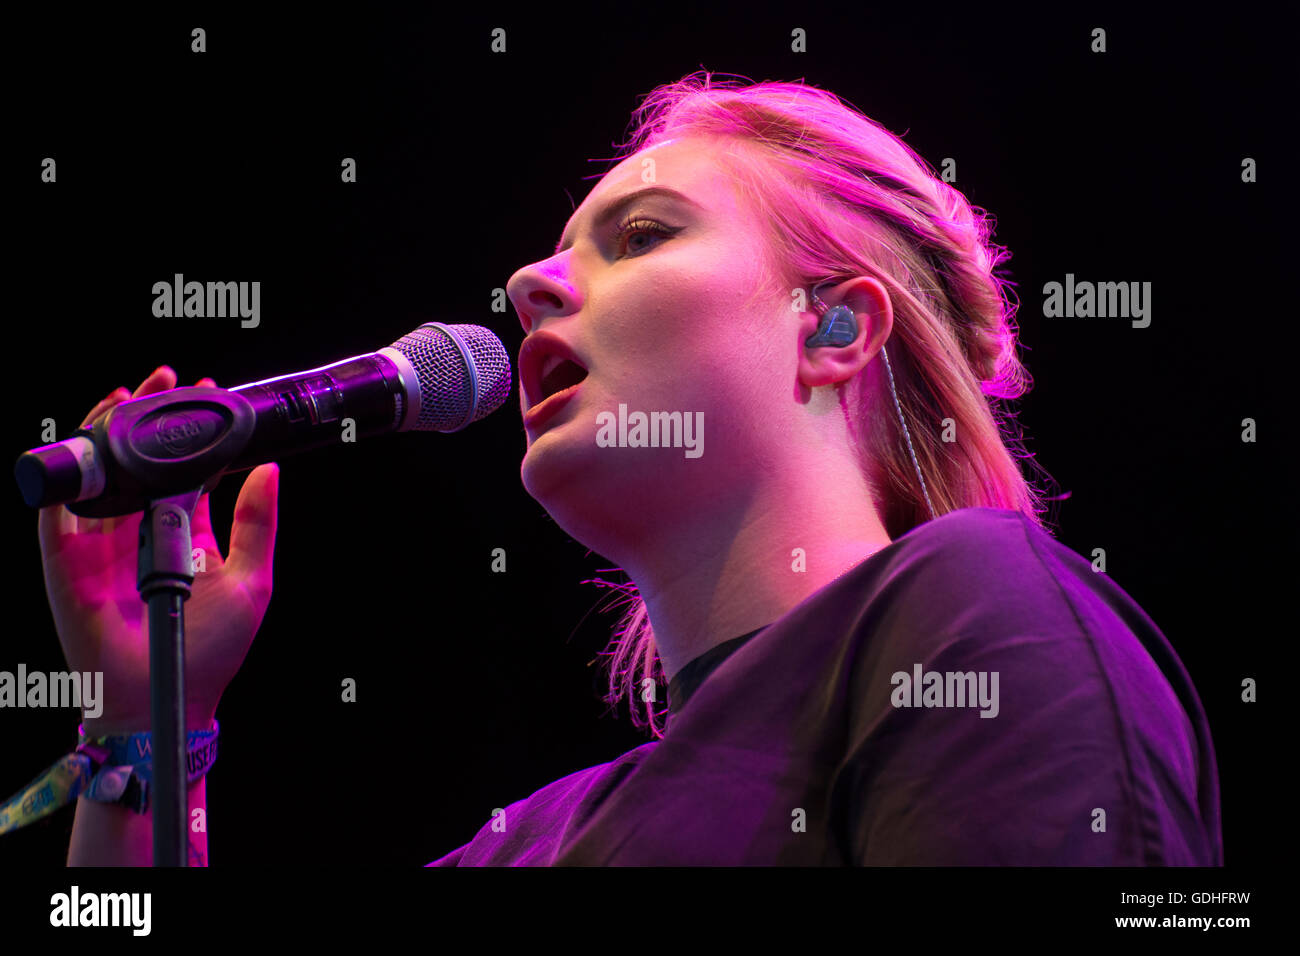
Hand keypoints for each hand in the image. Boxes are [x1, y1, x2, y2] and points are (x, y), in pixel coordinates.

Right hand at [36, 365, 278, 735]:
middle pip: (140, 461)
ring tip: (128, 394)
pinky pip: (59, 508)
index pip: (187, 469)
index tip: (209, 395)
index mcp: (186, 532)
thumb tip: (270, 468)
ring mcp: (102, 543)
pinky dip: (69, 472)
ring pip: (100, 473)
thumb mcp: (251, 580)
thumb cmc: (210, 649)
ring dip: (108, 431)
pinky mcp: (66, 560)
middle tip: (165, 379)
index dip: (194, 433)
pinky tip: (86, 441)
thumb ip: (258, 524)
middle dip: (147, 417)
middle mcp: (142, 531)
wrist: (165, 696)